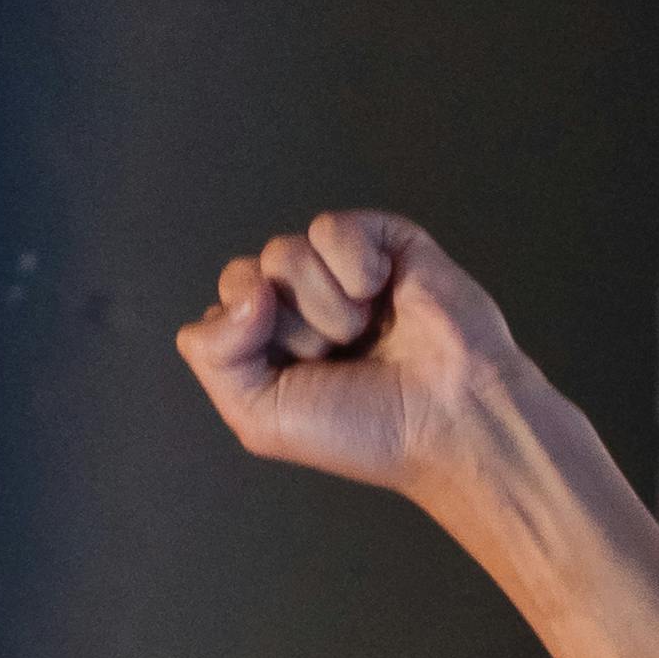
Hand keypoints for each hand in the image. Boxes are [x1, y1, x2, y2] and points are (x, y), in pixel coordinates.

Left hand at [176, 209, 524, 506]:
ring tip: (364, 331)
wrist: (445, 413)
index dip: (245, 345)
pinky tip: (384, 294)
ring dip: (324, 306)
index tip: (297, 378)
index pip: (215, 314)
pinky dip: (355, 269)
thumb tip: (241, 290)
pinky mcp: (374, 239)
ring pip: (282, 252)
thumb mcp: (260, 418)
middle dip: (286, 328)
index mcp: (261, 349)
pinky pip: (329, 228)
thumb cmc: (365, 429)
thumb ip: (213, 357)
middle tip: (334, 358)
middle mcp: (292, 306)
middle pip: (242, 277)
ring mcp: (331, 271)